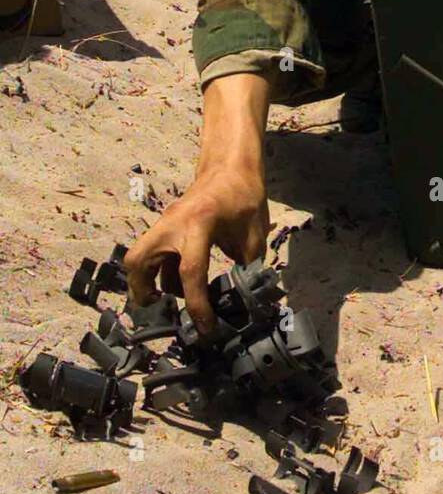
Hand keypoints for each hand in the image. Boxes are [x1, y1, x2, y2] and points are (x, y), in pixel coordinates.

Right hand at [124, 72, 271, 334]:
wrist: (231, 165)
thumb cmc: (244, 195)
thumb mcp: (253, 233)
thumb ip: (247, 266)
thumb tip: (245, 299)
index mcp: (198, 224)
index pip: (191, 271)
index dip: (197, 304)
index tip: (206, 328)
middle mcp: (172, 224)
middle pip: (138, 261)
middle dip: (143, 291)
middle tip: (160, 312)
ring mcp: (166, 225)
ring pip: (140, 258)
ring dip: (148, 283)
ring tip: (168, 306)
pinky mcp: (166, 228)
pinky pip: (155, 254)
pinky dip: (161, 273)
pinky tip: (179, 288)